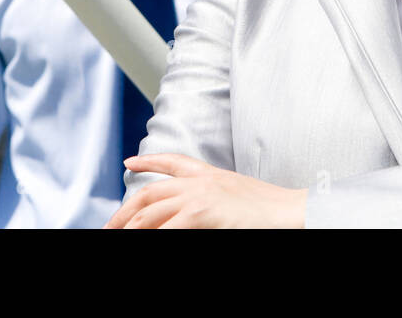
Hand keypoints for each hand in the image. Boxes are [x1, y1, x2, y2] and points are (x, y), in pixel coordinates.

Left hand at [104, 153, 306, 228]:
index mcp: (210, 174)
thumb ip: (213, 198)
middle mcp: (201, 180)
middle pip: (150, 192)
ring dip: (130, 226)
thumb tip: (194, 213)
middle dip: (126, 210)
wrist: (292, 211)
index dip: (149, 161)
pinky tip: (142, 240)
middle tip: (109, 227)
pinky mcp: (203, 212)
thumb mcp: (236, 196)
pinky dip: (153, 235)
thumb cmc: (271, 211)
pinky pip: (168, 228)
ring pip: (151, 211)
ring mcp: (200, 195)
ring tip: (116, 236)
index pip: (173, 161)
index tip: (129, 163)